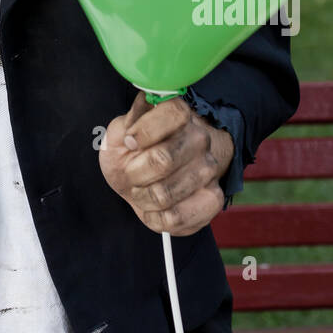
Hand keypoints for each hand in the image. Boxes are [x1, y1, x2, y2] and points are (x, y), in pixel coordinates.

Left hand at [98, 90, 234, 236]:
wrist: (148, 178)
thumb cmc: (131, 153)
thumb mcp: (120, 133)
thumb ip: (127, 123)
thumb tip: (140, 115)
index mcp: (178, 114)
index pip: (173, 113)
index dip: (145, 130)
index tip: (129, 142)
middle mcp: (199, 138)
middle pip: (163, 160)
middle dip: (134, 173)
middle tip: (129, 173)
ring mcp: (209, 169)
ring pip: (165, 194)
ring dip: (142, 197)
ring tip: (141, 190)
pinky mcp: (212, 199)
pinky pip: (177, 218)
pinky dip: (155, 218)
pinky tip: (153, 208)